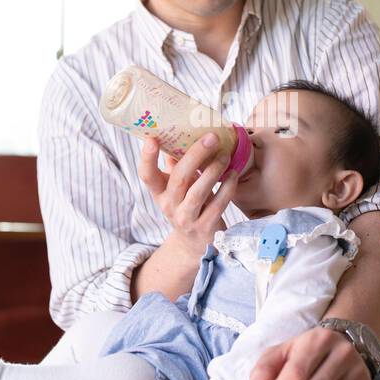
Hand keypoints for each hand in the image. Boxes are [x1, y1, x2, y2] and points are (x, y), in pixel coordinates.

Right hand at [137, 131, 238, 260]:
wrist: (194, 244)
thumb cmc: (187, 205)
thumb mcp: (177, 188)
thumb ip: (177, 165)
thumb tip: (181, 134)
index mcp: (159, 193)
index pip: (146, 175)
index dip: (147, 158)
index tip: (152, 138)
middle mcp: (169, 206)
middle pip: (179, 178)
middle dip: (195, 155)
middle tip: (211, 137)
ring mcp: (187, 218)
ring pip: (198, 192)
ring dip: (213, 170)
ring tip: (225, 155)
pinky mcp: (205, 228)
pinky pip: (217, 205)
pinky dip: (227, 188)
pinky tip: (233, 175)